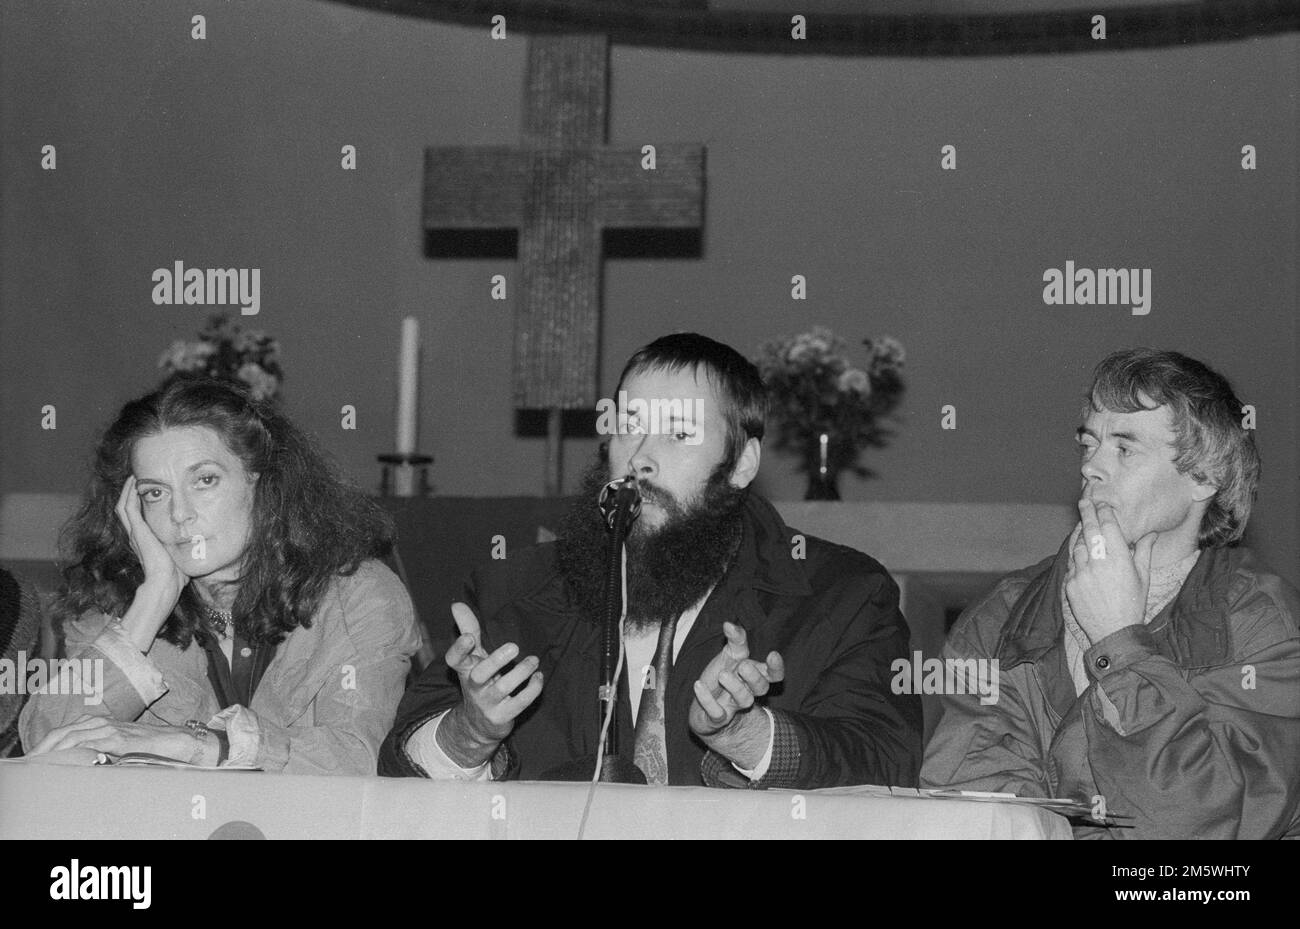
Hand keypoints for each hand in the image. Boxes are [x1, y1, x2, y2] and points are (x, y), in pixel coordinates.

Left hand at [28, 715, 203, 763]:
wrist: (175, 741)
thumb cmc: (149, 744)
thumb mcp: (119, 744)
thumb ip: (101, 746)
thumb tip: (82, 759)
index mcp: (100, 721)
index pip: (65, 730)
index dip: (47, 742)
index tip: (35, 756)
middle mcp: (102, 722)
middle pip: (63, 731)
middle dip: (44, 746)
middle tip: (31, 760)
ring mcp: (110, 729)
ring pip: (72, 736)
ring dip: (53, 749)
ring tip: (41, 762)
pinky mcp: (118, 739)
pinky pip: (89, 744)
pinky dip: (73, 751)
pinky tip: (64, 759)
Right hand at [115, 476, 186, 641]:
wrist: (165, 584)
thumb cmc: (175, 575)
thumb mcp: (178, 555)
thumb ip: (183, 546)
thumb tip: (198, 543)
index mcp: (144, 540)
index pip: (137, 516)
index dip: (139, 502)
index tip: (149, 488)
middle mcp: (136, 535)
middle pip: (127, 507)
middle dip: (131, 492)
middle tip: (137, 477)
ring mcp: (135, 533)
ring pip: (123, 505)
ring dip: (127, 489)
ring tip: (134, 476)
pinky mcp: (137, 531)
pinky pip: (127, 507)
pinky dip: (129, 493)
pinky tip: (134, 482)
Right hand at [437, 602, 542, 767]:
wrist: (478, 723)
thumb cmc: (480, 680)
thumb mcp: (473, 657)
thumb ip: (468, 629)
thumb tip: (456, 604)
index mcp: (465, 669)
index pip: (454, 660)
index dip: (459, 649)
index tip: (469, 637)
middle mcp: (474, 686)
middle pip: (480, 675)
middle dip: (496, 660)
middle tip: (514, 646)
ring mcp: (487, 703)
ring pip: (504, 688)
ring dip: (522, 672)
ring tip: (534, 660)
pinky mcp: (502, 717)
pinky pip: (520, 703)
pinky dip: (532, 689)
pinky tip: (539, 677)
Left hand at [689, 621, 783, 767]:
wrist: (703, 709)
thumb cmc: (721, 678)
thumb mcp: (729, 656)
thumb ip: (735, 640)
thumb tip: (729, 624)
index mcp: (753, 676)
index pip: (773, 674)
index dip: (776, 667)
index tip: (773, 654)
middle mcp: (748, 692)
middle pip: (761, 687)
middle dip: (754, 676)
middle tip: (743, 665)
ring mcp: (733, 706)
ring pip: (744, 701)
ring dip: (735, 687)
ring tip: (722, 675)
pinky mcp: (718, 718)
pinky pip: (717, 714)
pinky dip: (708, 700)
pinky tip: (698, 685)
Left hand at [1064, 498, 1156, 642]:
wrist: (1114, 633)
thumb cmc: (1133, 605)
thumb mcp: (1143, 578)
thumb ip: (1144, 551)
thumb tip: (1151, 533)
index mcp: (1119, 559)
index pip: (1108, 527)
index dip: (1104, 511)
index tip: (1102, 502)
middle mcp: (1098, 563)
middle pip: (1089, 530)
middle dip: (1086, 512)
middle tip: (1084, 499)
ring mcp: (1081, 573)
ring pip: (1077, 544)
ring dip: (1079, 532)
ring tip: (1082, 523)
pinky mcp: (1070, 584)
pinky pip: (1071, 562)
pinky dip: (1074, 553)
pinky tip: (1077, 547)